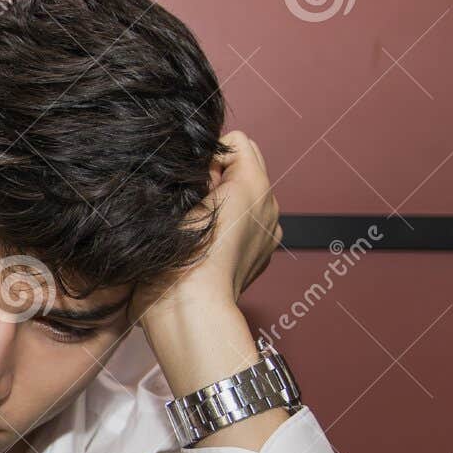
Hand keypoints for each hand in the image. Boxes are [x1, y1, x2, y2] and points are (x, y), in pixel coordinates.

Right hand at [135, 129, 280, 325]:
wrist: (190, 310)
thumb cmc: (183, 255)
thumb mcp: (184, 194)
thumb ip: (202, 165)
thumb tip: (206, 162)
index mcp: (253, 182)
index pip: (234, 142)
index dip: (207, 157)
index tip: (193, 183)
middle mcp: (269, 204)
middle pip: (244, 167)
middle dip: (220, 177)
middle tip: (194, 204)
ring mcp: (269, 232)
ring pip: (246, 196)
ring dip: (224, 202)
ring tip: (198, 227)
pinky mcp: (262, 255)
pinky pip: (249, 224)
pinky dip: (232, 227)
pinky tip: (209, 245)